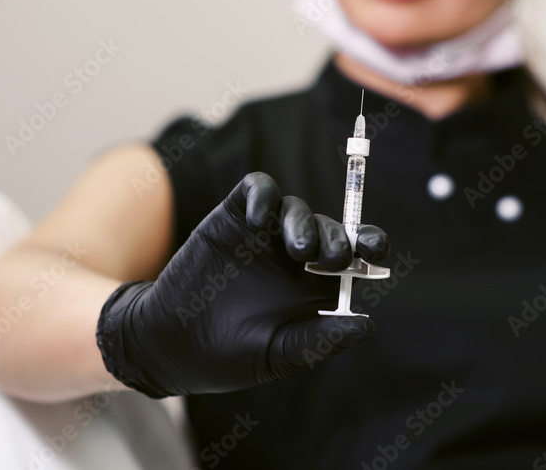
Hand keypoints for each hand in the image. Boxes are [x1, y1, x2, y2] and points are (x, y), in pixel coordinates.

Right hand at [95, 171, 390, 397]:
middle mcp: (293, 255)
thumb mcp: (277, 355)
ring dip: (304, 221)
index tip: (377, 250)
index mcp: (313, 285)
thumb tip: (367, 323)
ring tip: (297, 248)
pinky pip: (257, 190)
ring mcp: (263, 234)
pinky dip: (265, 194)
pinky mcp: (232, 217)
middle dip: (339, 238)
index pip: (354, 254)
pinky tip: (261, 216)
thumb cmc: (226, 355)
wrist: (168, 343)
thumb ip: (318, 340)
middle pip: (331, 229)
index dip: (371, 244)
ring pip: (296, 208)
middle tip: (331, 257)